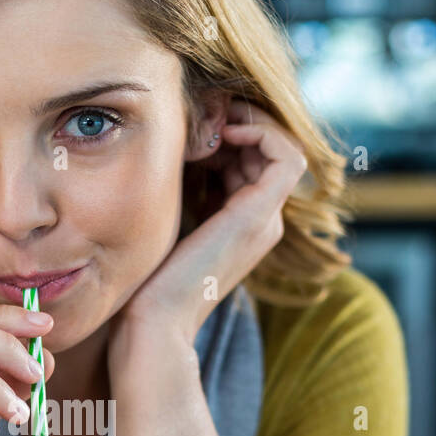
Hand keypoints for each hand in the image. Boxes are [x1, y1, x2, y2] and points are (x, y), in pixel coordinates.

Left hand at [111, 100, 307, 354]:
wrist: (153, 321)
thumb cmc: (149, 279)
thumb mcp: (170, 218)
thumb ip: (184, 186)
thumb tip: (180, 145)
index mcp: (244, 224)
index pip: (255, 160)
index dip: (232, 132)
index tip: (195, 125)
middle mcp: (263, 222)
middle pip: (269, 151)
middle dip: (239, 122)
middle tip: (203, 113)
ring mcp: (265, 220)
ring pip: (283, 149)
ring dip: (249, 122)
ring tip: (209, 122)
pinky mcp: (258, 215)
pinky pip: (286, 157)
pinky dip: (261, 132)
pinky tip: (221, 132)